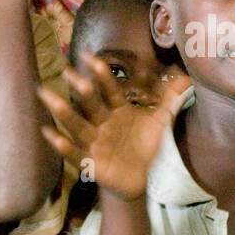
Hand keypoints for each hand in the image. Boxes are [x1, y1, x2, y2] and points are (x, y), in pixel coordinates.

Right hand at [38, 55, 191, 201]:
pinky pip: (75, 153)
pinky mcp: (90, 162)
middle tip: (68, 71)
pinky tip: (51, 134)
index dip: (100, 73)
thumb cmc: (145, 146)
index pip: (108, 89)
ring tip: (49, 96)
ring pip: (77, 125)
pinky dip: (63, 145)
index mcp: (117, 110)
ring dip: (64, 112)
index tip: (88, 55)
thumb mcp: (159, 121)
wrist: (140, 179)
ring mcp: (94, 142)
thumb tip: (185, 77)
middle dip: (80, 89)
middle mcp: (102, 123)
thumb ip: (169, 99)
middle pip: (90, 103)